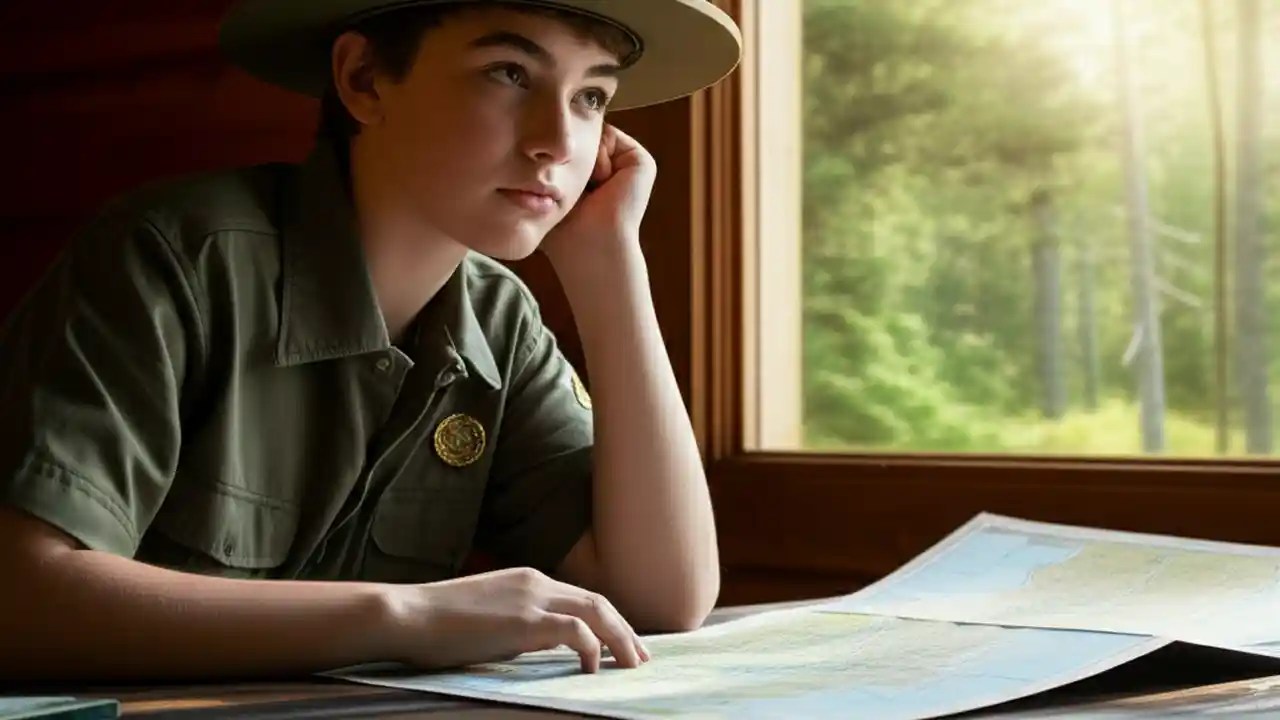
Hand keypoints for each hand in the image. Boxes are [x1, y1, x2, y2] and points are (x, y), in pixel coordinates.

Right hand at [381, 567, 650, 672]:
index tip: (623, 643)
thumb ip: (519, 625)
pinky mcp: (526, 621)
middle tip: (641, 658)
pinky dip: (592, 648)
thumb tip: (540, 643)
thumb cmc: (438, 623)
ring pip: (595, 612)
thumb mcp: (489, 618)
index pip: (582, 598)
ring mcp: (533, 599)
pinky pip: (575, 632)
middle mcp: (537, 582)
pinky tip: (594, 668)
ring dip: (619, 639)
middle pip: (598, 602)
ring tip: (632, 665)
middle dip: (624, 630)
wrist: (409, 615)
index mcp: (529, 579)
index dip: (608, 621)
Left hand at [540, 124, 655, 273]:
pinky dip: (599, 157)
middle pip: (582, 137)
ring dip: (585, 159)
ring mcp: (628, 164)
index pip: (571, 146)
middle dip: (571, 155)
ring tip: (590, 188)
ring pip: (594, 136)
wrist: (592, 245)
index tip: (553, 182)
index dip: (557, 155)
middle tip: (575, 189)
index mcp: (593, 177)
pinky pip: (608, 136)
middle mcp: (613, 168)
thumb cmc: (565, 228)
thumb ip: (549, 162)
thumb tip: (544, 138)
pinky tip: (601, 182)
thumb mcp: (550, 190)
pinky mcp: (641, 161)